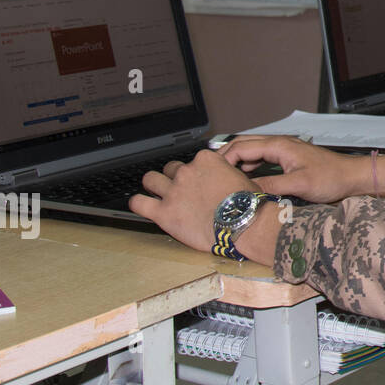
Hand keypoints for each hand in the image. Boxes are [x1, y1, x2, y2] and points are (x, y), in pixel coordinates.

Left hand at [129, 150, 255, 252]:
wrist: (243, 224)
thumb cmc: (247, 204)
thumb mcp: (241, 177)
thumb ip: (225, 172)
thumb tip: (224, 176)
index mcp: (205, 160)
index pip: (193, 160)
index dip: (196, 171)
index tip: (200, 180)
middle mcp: (186, 172)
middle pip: (171, 168)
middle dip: (175, 177)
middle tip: (182, 189)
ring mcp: (173, 191)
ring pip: (151, 179)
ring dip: (154, 185)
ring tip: (159, 193)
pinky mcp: (163, 212)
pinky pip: (138, 203)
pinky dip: (138, 203)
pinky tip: (142, 205)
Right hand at [217, 134, 370, 203]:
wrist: (351, 178)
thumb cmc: (332, 178)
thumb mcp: (299, 185)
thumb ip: (271, 186)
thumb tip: (246, 192)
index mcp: (280, 146)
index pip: (242, 147)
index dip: (224, 159)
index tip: (212, 173)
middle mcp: (280, 145)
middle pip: (244, 145)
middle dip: (225, 157)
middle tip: (211, 174)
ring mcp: (284, 152)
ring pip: (252, 152)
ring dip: (237, 162)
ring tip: (223, 178)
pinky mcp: (288, 161)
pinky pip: (262, 160)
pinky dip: (249, 167)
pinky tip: (245, 180)